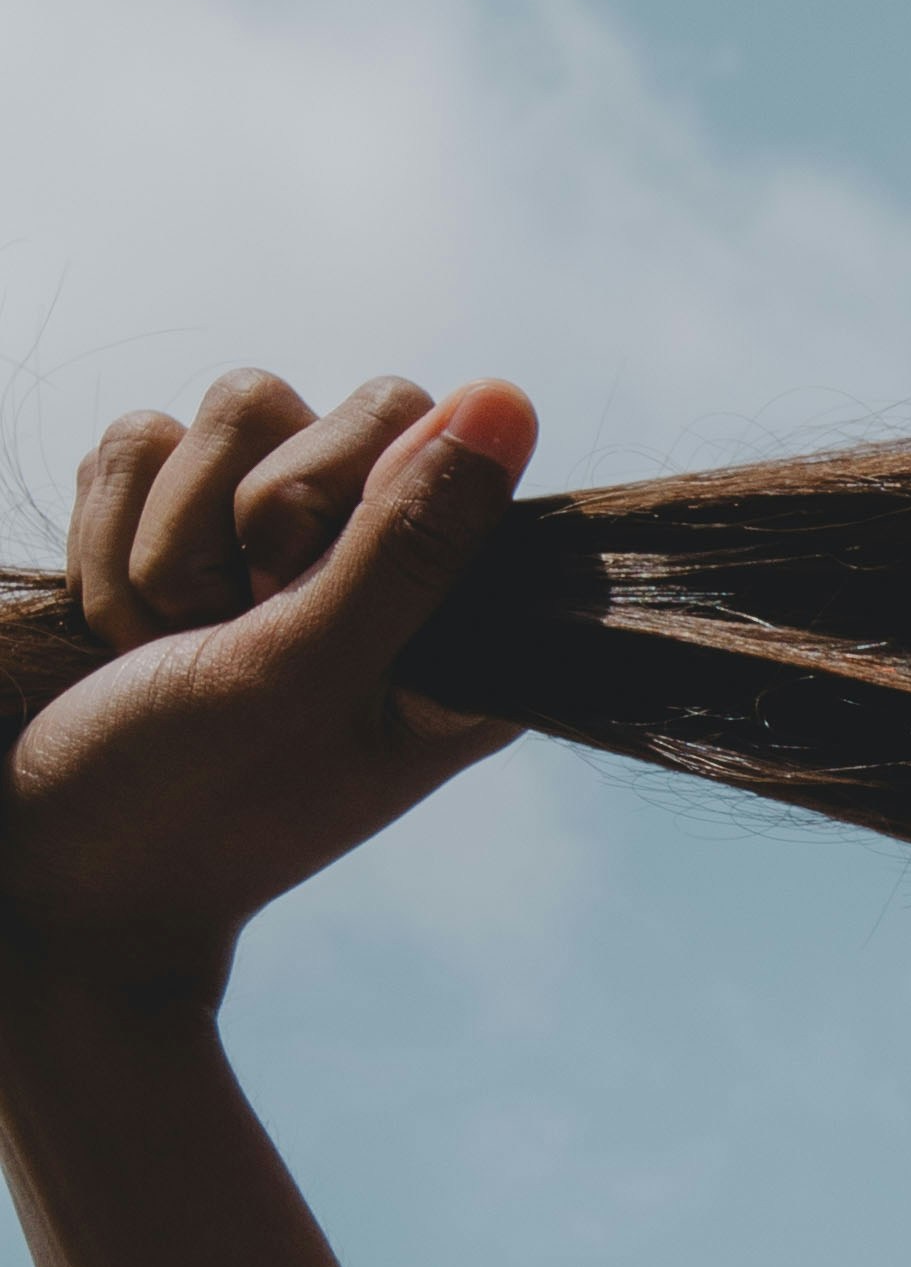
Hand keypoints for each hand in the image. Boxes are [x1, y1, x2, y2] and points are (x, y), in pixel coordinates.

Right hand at [0, 371, 538, 1032]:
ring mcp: (271, 538)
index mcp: (457, 623)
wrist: (33, 868)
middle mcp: (379, 565)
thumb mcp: (303, 674)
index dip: (356, 499)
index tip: (292, 600)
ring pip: (240, 404)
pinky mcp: (167, 520)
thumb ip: (404, 542)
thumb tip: (507, 398)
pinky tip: (113, 629)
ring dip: (170, 538)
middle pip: (357, 402)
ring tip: (160, 647)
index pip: (455, 443)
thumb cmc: (185, 802)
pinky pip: (141, 437)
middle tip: (223, 630)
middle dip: (254, 518)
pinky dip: (106, 536)